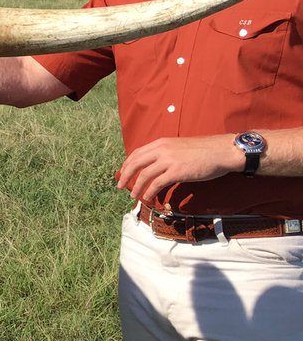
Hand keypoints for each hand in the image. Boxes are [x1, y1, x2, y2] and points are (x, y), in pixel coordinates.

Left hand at [116, 134, 240, 204]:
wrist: (221, 151)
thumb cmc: (204, 151)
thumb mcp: (179, 147)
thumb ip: (166, 154)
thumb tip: (157, 166)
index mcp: (161, 143)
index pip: (137, 153)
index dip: (127, 164)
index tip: (122, 173)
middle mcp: (162, 149)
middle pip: (135, 163)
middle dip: (125, 175)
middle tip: (120, 186)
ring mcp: (169, 160)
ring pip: (144, 175)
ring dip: (136, 187)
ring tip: (133, 196)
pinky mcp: (177, 171)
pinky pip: (157, 183)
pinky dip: (149, 191)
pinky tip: (147, 197)